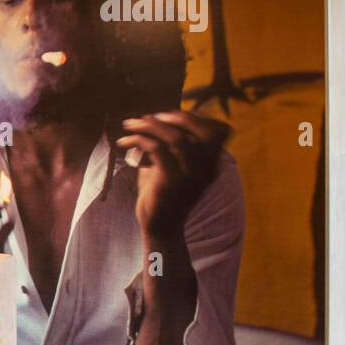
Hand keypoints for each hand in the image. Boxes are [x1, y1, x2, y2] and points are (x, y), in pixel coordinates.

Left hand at [116, 110, 229, 236]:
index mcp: (211, 165)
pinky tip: (124, 141)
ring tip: (131, 125)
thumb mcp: (174, 167)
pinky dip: (138, 139)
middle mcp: (206, 170)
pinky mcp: (170, 182)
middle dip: (177, 117)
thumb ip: (172, 146)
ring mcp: (190, 176)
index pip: (220, 131)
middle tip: (151, 117)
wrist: (160, 228)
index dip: (197, 117)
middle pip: (204, 130)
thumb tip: (155, 119)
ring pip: (176, 137)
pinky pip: (156, 149)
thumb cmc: (163, 195)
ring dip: (150, 125)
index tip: (171, 116)